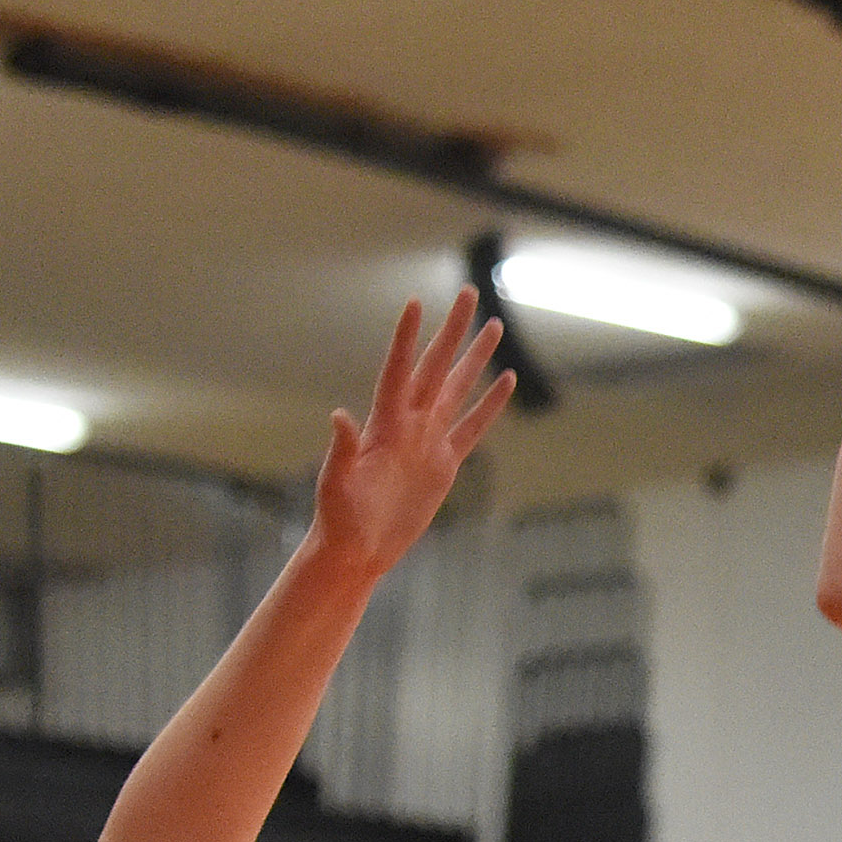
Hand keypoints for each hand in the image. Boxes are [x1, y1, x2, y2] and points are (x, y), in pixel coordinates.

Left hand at [307, 290, 512, 579]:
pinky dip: (490, 406)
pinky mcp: (444, 464)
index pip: (399, 371)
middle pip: (436, 367)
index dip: (407, 339)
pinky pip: (472, 428)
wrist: (357, 549)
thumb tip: (339, 415)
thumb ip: (340, 450)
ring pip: (458, 389)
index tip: (417, 303)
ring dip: (475, 358)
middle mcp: (408, 424)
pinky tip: (506, 382)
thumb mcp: (335, 484)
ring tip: (494, 326)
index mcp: (383, 425)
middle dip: (452, 330)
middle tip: (467, 292)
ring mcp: (428, 441)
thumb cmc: (338, 517)